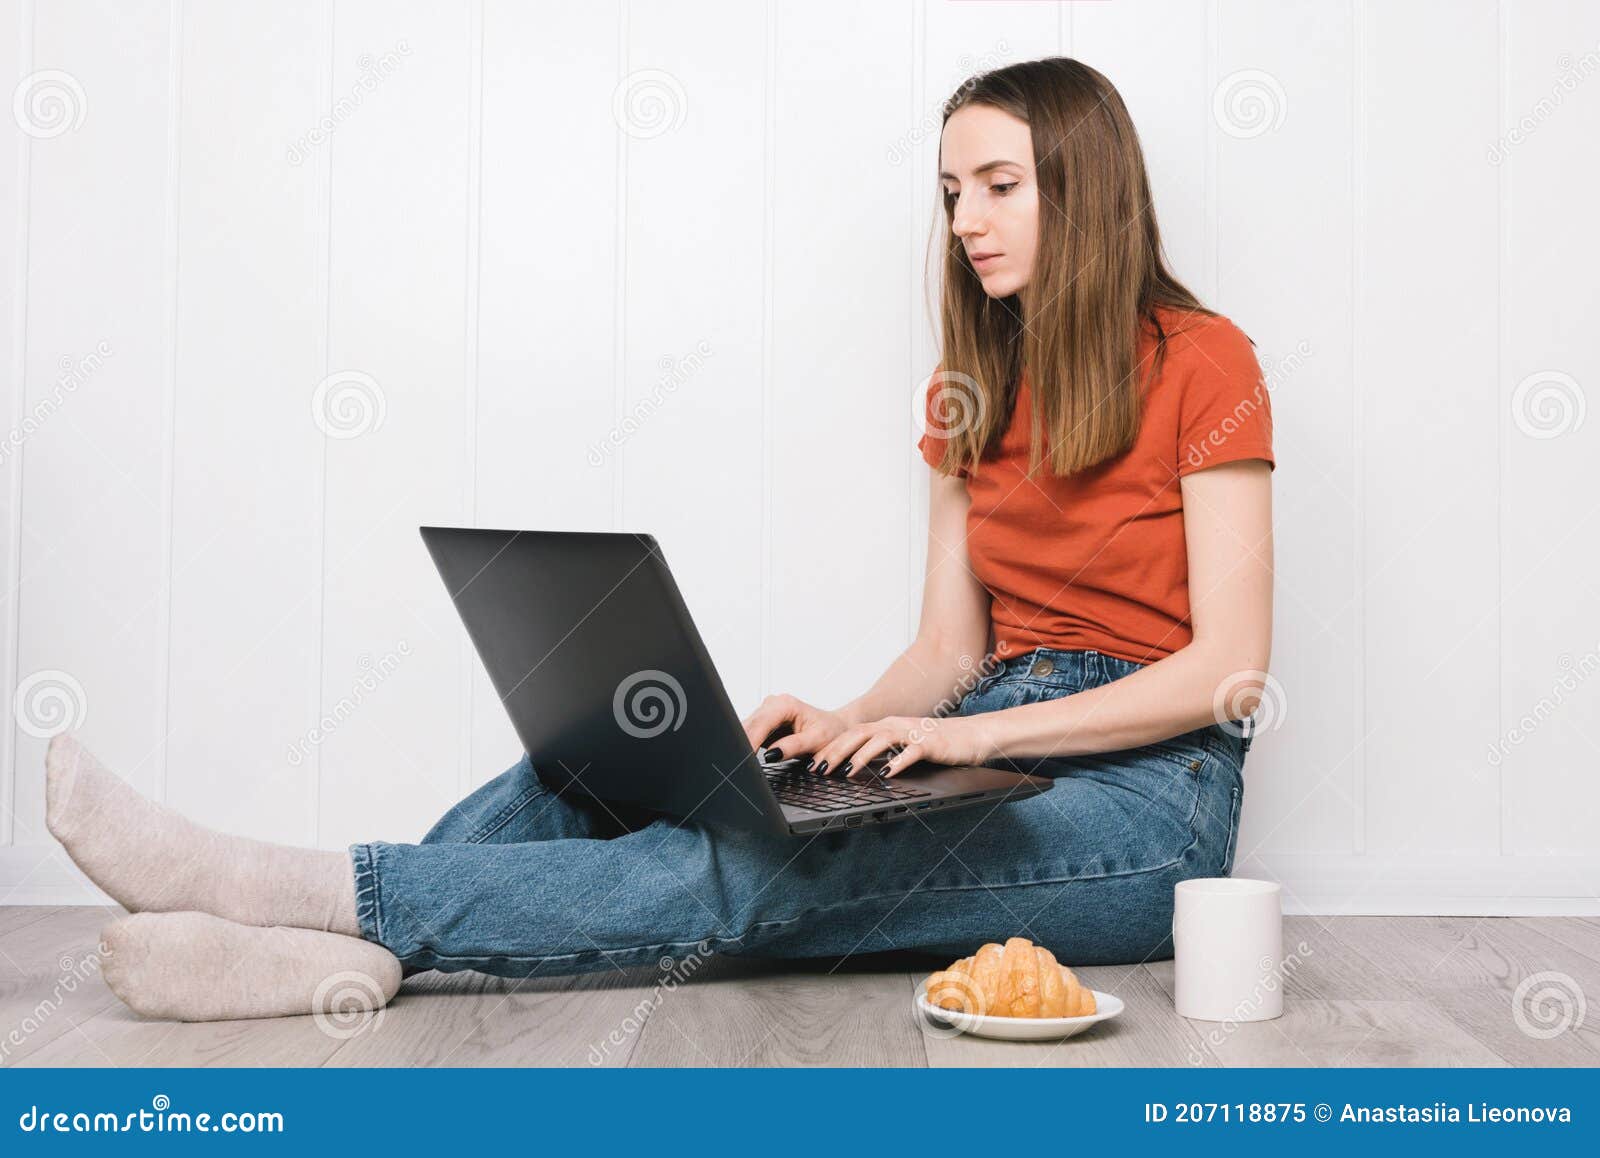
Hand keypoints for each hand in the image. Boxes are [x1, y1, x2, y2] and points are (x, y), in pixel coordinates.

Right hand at [740, 694, 851, 762]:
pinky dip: (748, 746)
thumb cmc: (830, 731)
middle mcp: (773, 704)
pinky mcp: (763, 724)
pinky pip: (750, 734)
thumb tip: (772, 754)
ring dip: (744, 746)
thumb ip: (793, 746)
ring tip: (745, 764)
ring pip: (746, 729)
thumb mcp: (816, 740)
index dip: (750, 741)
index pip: (761, 723)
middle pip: (749, 725)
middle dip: (744, 745)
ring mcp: (766, 713)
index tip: (745, 759)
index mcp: (785, 705)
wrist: (836, 727)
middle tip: (742, 767)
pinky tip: (750, 758)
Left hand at [812, 714, 1002, 777]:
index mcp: (888, 726)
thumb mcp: (904, 746)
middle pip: (859, 735)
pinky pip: (910, 752)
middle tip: (820, 769)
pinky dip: (896, 762)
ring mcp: (913, 733)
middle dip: (837, 751)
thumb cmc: (938, 744)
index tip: (815, 764)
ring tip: (847, 772)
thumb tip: (858, 766)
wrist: (973, 735)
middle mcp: (896, 725)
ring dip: (861, 756)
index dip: (832, 748)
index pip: (852, 735)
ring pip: (880, 740)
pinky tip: (886, 774)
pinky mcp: (930, 744)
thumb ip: (883, 752)